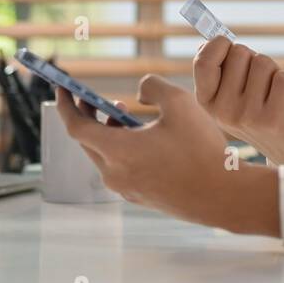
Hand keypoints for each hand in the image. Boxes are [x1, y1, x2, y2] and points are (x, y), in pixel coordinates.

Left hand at [54, 75, 281, 235]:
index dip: (65, 104)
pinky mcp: (139, 196)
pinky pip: (118, 167)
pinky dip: (119, 147)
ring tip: (122, 111)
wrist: (223, 196)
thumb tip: (139, 91)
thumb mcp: (179, 102)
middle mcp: (115, 174)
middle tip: (90, 96)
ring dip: (105, 130)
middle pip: (87, 141)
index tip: (61, 87)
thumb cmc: (201, 150)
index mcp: (117, 151)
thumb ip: (152, 86)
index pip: (75, 126)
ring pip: (103, 154)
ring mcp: (126, 189)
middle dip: (86, 115)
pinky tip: (140, 137)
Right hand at [192, 36, 283, 164]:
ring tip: (271, 90)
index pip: (203, 62)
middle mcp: (223, 112)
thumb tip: (206, 43)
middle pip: (239, 53)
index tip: (228, 44)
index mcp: (206, 102)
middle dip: (252, 57)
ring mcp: (248, 116)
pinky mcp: (274, 118)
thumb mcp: (227, 96)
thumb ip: (216, 70)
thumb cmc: (256, 111)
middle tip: (257, 79)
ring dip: (272, 69)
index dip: (218, 44)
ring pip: (263, 62)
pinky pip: (283, 76)